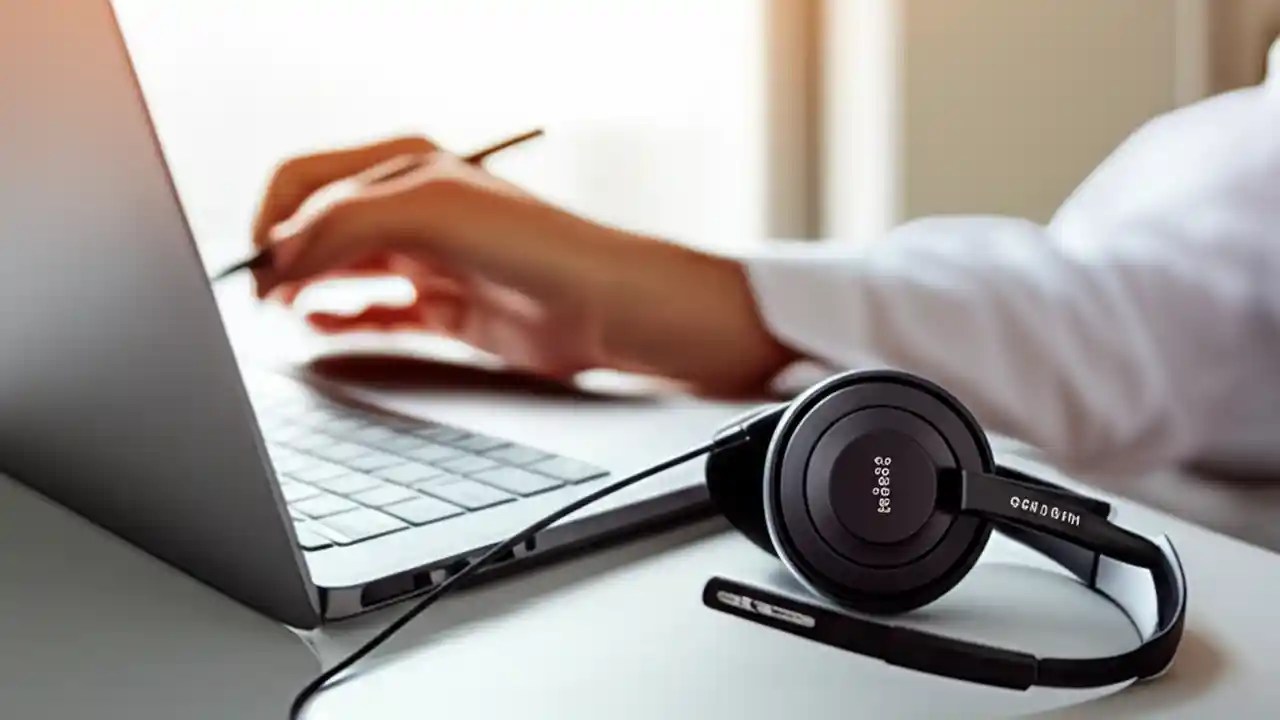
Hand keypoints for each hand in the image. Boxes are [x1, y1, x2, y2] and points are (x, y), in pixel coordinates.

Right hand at [251, 136, 795, 394]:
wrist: (605, 307)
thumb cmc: (535, 244)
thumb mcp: (427, 212)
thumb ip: (345, 224)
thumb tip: (285, 253)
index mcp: (403, 164)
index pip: (307, 180)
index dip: (271, 217)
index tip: (256, 263)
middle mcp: (411, 208)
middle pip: (317, 224)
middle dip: (279, 252)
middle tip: (256, 293)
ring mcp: (426, 260)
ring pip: (340, 269)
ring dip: (302, 284)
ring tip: (276, 308)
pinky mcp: (443, 309)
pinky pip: (372, 313)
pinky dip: (339, 318)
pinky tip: (316, 325)